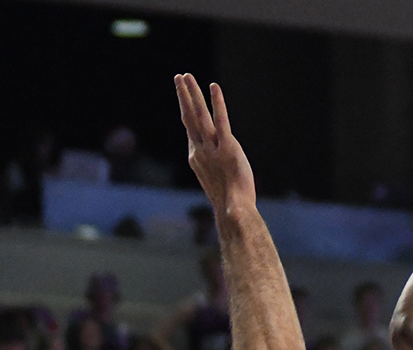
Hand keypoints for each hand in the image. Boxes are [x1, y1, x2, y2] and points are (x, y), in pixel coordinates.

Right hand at [175, 73, 255, 215]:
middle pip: (189, 116)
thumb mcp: (212, 180)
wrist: (232, 210)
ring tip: (186, 76)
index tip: (183, 94)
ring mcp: (212, 148)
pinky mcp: (228, 148)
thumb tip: (207, 163)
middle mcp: (199, 149)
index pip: (189, 127)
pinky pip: (221, 121)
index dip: (186, 109)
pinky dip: (217, 103)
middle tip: (179, 76)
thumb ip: (209, 166)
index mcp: (195, 155)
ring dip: (192, 94)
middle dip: (183, 95)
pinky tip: (214, 87)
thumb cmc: (226, 199)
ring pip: (199, 115)